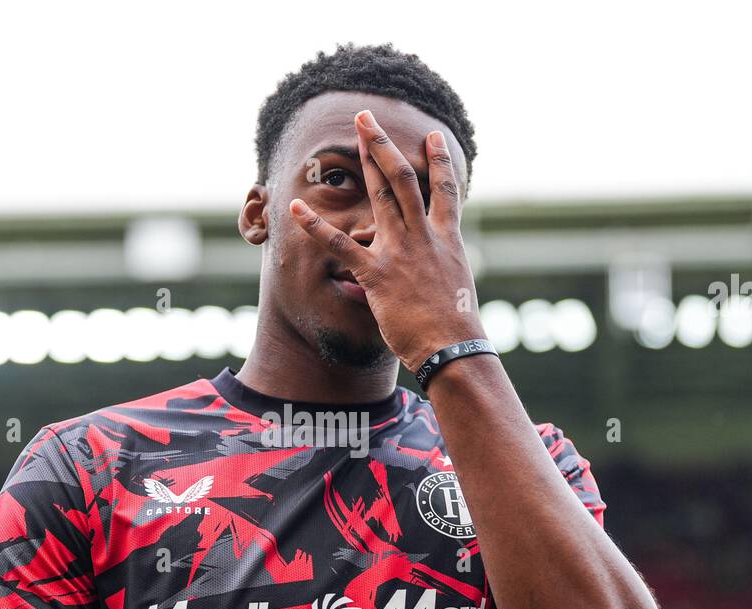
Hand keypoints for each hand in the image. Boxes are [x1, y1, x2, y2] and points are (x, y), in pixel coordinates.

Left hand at [288, 109, 483, 372]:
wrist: (452, 347)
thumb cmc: (454, 327)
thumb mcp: (454, 287)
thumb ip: (439, 268)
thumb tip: (434, 270)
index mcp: (446, 240)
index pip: (446, 190)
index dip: (440, 161)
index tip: (432, 137)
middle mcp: (424, 236)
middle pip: (404, 179)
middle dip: (384, 146)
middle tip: (367, 119)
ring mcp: (400, 251)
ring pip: (383, 194)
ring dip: (367, 160)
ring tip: (353, 133)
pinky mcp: (376, 274)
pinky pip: (341, 245)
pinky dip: (316, 226)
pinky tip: (296, 208)